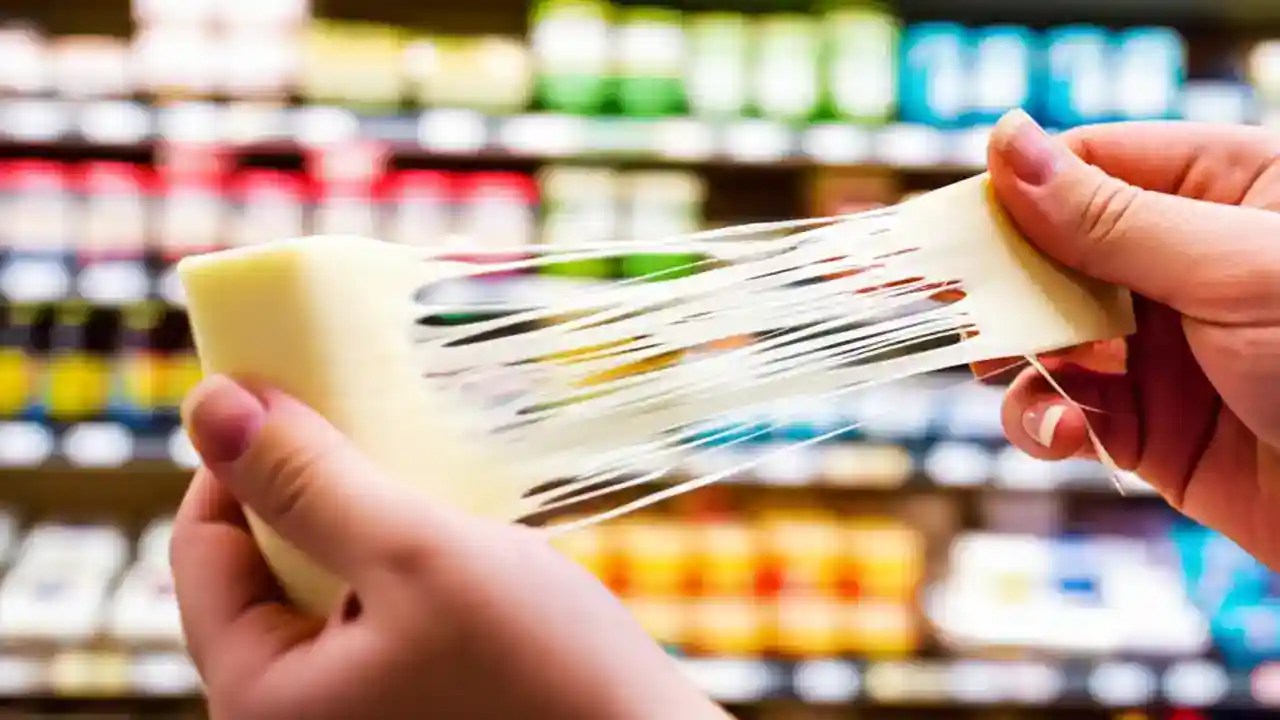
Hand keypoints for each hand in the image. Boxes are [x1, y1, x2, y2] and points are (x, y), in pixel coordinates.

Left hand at [171, 375, 726, 719]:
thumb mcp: (417, 557)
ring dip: (366, 521)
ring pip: (322, 585)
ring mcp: (353, 715)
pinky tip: (456, 544)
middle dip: (316, 489)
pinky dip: (401, 564)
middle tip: (382, 436)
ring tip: (431, 494)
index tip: (299, 388)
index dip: (242, 454)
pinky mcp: (407, 704)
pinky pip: (373, 615)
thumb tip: (210, 403)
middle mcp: (295, 718)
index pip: (202, 548)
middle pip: (261, 566)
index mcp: (263, 700)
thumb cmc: (546, 673)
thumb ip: (309, 482)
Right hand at [981, 110, 1279, 565]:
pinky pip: (1068, 412)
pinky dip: (1047, 423)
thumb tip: (1008, 144)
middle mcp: (1185, 264)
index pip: (1089, 166)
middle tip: (947, 308)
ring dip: (1018, 363)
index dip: (1015, 193)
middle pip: (1052, 254)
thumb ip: (1110, 217)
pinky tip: (1063, 434)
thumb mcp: (1232, 272)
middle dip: (1001, 288)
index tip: (948, 228)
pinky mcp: (1148, 426)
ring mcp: (1163, 348)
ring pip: (1047, 338)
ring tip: (1007, 375)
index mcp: (1224, 190)